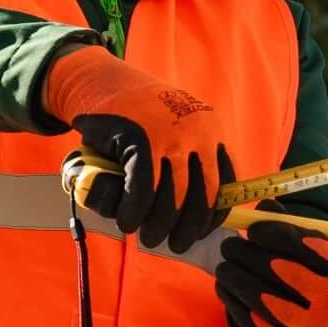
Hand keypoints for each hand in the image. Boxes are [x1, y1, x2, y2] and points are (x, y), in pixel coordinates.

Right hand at [43, 44, 234, 253]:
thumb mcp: (172, 133)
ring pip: (172, 199)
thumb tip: (200, 215)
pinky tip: (127, 220)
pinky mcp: (140, 139)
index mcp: (211, 130)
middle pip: (202, 197)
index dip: (213, 216)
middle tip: (173, 245)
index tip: (199, 234)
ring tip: (146, 237)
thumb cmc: (136, 118)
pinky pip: (142, 191)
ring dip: (158, 226)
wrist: (100, 81)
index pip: (227, 184)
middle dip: (188, 229)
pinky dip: (133, 213)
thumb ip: (188, 164)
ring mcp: (169, 134)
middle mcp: (198, 131)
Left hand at [217, 219, 327, 326]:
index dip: (268, 232)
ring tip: (225, 266)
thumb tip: (264, 205)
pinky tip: (226, 287)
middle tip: (228, 246)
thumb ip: (290, 224)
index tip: (253, 229)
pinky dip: (230, 298)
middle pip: (273, 268)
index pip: (297, 243)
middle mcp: (325, 301)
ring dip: (231, 274)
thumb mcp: (312, 250)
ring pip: (255, 293)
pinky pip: (246, 317)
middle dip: (242, 252)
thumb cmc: (312, 276)